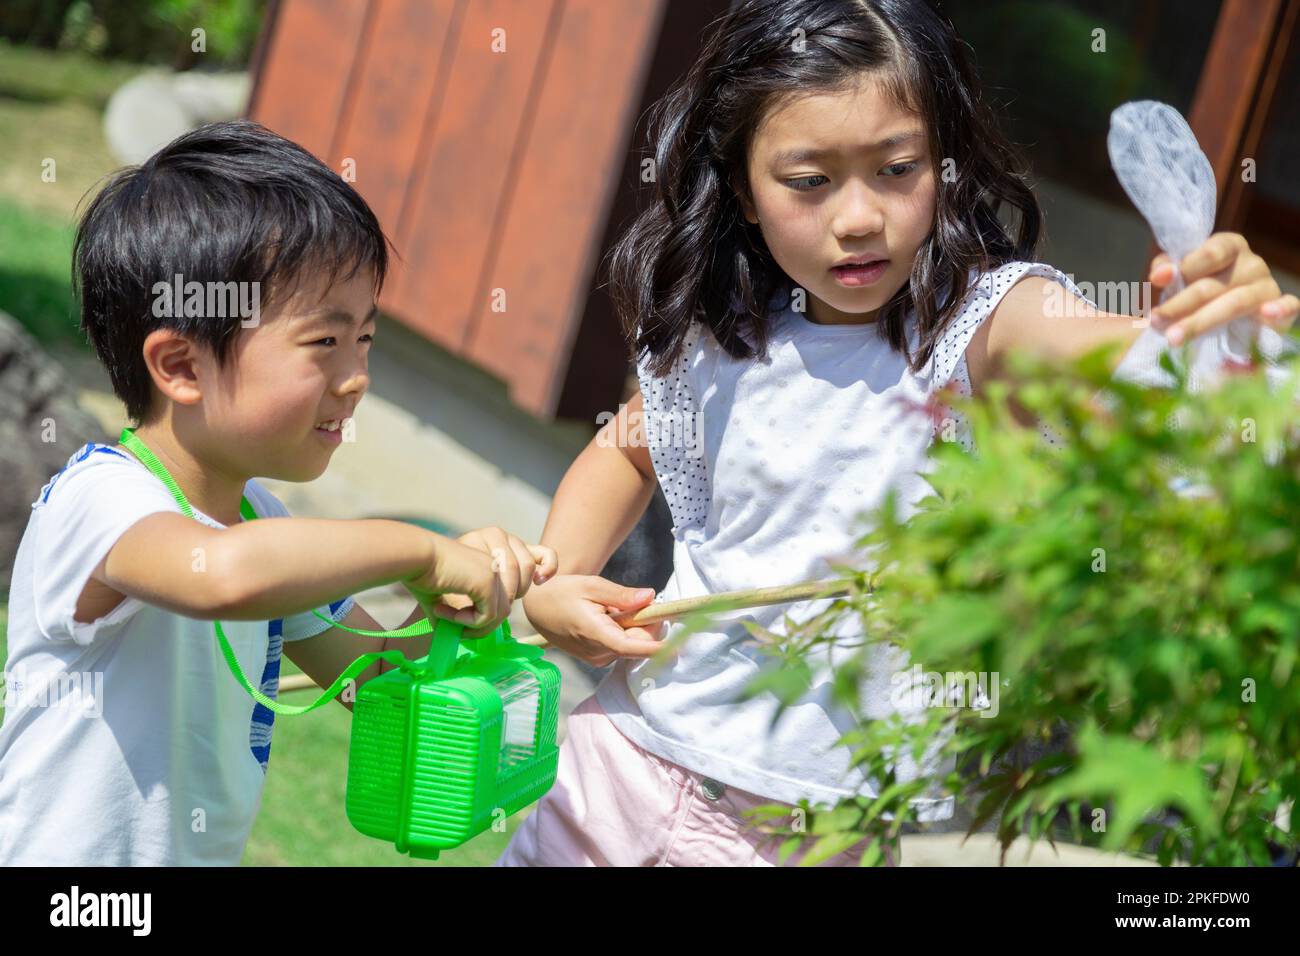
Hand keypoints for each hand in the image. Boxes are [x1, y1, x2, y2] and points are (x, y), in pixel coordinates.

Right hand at [420, 527, 558, 635]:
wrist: (411, 559)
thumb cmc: (427, 575)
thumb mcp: (463, 590)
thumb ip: (482, 603)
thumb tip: (494, 628)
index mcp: (500, 544)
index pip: (541, 555)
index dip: (548, 567)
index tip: (540, 581)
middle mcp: (502, 548)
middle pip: (521, 592)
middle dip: (494, 615)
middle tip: (461, 618)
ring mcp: (498, 562)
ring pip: (505, 610)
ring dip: (477, 623)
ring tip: (450, 615)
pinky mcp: (489, 575)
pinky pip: (491, 614)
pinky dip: (468, 622)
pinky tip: (445, 612)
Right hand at [522, 574, 666, 665]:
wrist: (539, 607)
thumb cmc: (564, 592)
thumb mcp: (591, 585)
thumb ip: (621, 595)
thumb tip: (650, 597)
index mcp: (595, 634)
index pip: (631, 647)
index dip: (655, 647)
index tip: (676, 647)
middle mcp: (598, 653)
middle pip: (638, 643)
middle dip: (647, 624)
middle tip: (635, 601)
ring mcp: (598, 658)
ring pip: (632, 645)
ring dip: (634, 627)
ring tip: (611, 609)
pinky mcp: (599, 659)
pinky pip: (623, 646)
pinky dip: (625, 631)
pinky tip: (608, 618)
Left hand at [1148, 233, 1299, 344]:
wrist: (1225, 323)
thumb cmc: (1198, 292)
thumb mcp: (1180, 276)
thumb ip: (1167, 269)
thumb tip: (1160, 274)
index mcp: (1229, 247)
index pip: (1211, 252)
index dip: (1185, 268)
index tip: (1157, 283)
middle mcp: (1251, 264)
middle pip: (1213, 285)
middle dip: (1180, 305)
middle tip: (1155, 322)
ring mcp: (1267, 286)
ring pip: (1234, 303)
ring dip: (1201, 322)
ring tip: (1174, 338)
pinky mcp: (1281, 310)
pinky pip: (1288, 306)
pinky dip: (1280, 310)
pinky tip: (1267, 314)